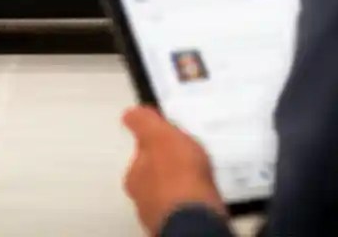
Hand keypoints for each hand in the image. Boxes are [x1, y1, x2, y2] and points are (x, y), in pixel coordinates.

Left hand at [122, 106, 227, 234]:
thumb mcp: (160, 135)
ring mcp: (162, 212)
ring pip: (170, 194)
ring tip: (200, 175)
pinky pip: (186, 207)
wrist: (196, 217)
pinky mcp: (182, 223)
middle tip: (186, 155)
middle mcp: (144, 197)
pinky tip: (206, 195)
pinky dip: (193, 200)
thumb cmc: (178, 179)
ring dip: (181, 185)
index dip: (156, 143)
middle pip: (154, 176)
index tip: (166, 137)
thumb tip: (131, 114)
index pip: (141, 154)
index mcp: (135, 175)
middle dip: (168, 166)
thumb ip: (144, 122)